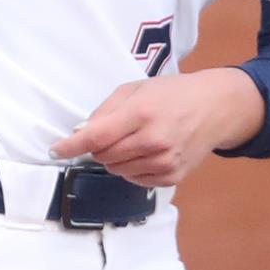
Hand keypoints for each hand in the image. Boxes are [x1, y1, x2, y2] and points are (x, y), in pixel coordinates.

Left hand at [49, 68, 264, 187]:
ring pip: (117, 171)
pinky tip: (144, 151)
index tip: (55, 150)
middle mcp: (153, 141)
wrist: (214, 109)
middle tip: (111, 131)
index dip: (71, 146)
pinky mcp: (172, 177)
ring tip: (132, 139)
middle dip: (98, 147)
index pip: (96, 137)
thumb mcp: (135, 89)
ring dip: (114, 158)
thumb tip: (79, 133)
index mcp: (141, 114)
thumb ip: (105, 111)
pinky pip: (134, 180)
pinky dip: (131, 168)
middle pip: (103, 156)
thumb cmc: (171, 94)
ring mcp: (164, 162)